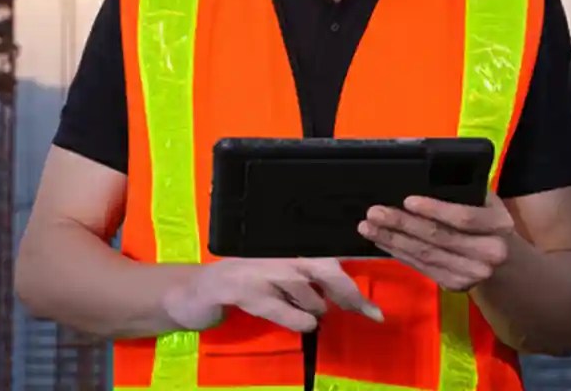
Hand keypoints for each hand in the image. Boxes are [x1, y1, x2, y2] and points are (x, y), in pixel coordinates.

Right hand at [162, 257, 384, 332]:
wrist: (194, 291)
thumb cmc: (240, 285)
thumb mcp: (274, 279)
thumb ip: (304, 281)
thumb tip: (345, 295)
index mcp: (285, 249)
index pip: (327, 258)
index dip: (353, 278)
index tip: (377, 304)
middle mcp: (275, 254)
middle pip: (325, 268)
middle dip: (349, 292)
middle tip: (368, 313)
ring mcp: (259, 270)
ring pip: (308, 294)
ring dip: (312, 309)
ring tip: (299, 312)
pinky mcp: (243, 289)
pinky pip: (284, 310)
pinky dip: (296, 319)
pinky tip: (294, 321)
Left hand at [358, 194, 514, 291]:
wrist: (503, 259)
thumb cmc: (485, 218)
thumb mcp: (483, 199)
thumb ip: (460, 192)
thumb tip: (419, 180)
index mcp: (499, 224)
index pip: (464, 218)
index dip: (435, 210)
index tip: (407, 200)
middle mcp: (491, 253)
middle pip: (439, 238)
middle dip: (403, 224)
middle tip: (374, 212)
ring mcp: (473, 274)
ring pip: (426, 255)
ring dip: (393, 240)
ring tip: (368, 227)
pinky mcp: (456, 286)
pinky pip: (422, 267)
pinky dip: (399, 253)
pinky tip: (382, 241)